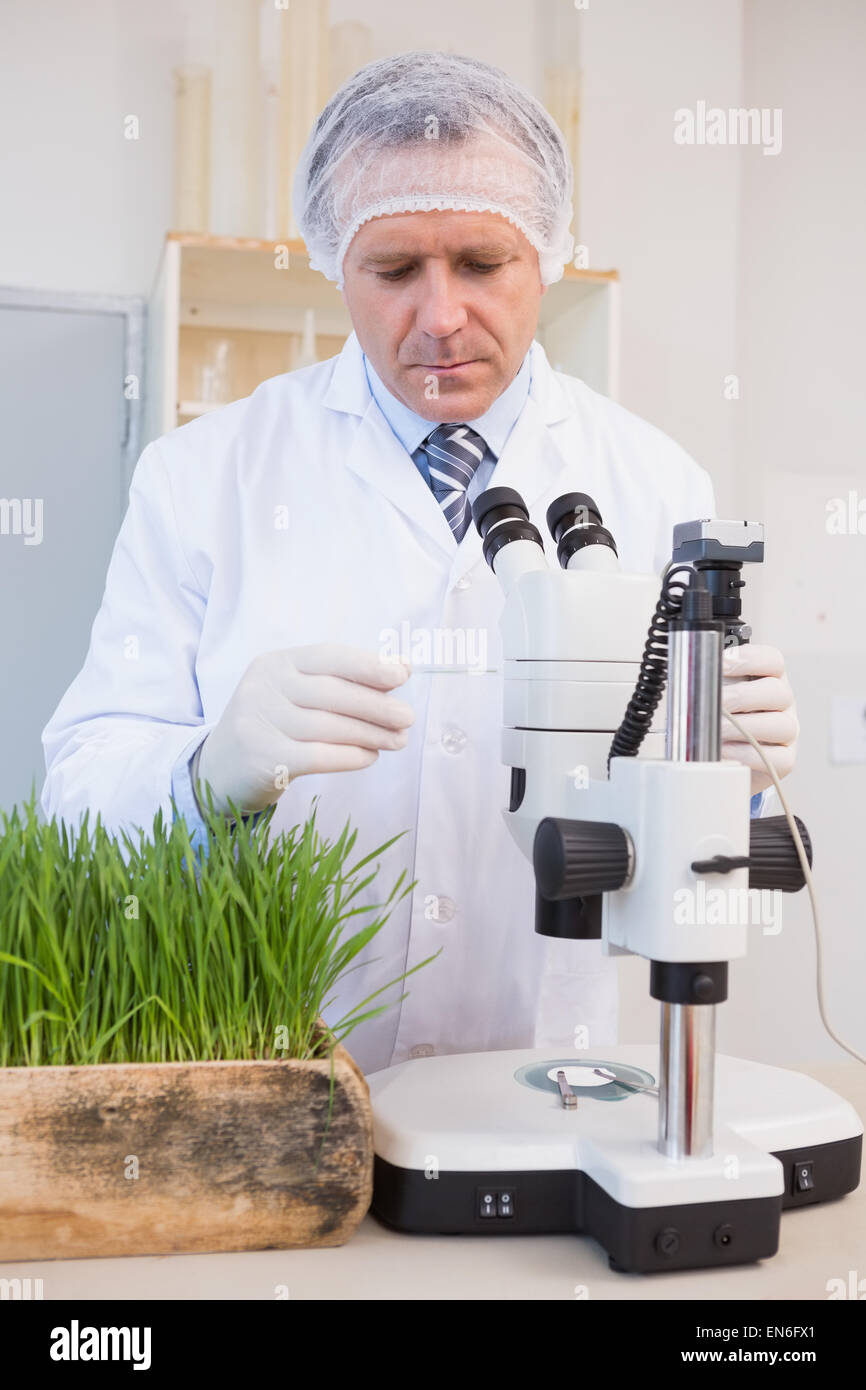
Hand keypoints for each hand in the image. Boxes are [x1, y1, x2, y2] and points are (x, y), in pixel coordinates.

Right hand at [195, 643, 414, 815]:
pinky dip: (350, 756)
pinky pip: (318, 756)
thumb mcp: (296, 694)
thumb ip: (340, 682)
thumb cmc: (273, 726)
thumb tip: (400, 669)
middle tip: (408, 718)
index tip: (402, 675)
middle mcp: (264, 687)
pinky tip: (370, 757)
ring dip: (371, 734)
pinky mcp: (263, 759)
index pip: (329, 656)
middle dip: (377, 705)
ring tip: (398, 740)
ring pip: (329, 726)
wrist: (219, 769)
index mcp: (276, 663)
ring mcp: (259, 722)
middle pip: (332, 693)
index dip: (368, 665)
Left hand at [721, 643, 798, 795]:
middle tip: (714, 704)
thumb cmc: (716, 719)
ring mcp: (787, 731)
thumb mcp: (712, 693)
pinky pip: (776, 757)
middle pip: (778, 691)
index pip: (772, 660)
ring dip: (743, 727)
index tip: (722, 662)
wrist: (720, 755)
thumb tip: (692, 677)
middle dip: (741, 697)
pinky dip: (746, 753)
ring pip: (782, 725)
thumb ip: (707, 681)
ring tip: (715, 730)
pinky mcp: (784, 760)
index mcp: (768, 679)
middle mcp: (782, 703)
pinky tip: (724, 749)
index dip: (750, 659)